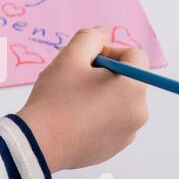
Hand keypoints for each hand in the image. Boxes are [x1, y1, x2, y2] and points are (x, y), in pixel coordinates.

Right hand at [16, 25, 150, 172]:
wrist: (39, 143)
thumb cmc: (56, 98)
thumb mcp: (69, 57)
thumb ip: (90, 38)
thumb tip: (104, 31)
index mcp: (133, 88)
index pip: (135, 56)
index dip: (110, 51)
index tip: (86, 61)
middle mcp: (139, 112)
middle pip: (128, 79)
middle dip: (104, 73)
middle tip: (75, 79)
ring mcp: (128, 133)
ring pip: (119, 101)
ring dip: (101, 94)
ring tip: (71, 99)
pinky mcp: (115, 147)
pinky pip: (112, 121)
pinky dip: (98, 115)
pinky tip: (73, 117)